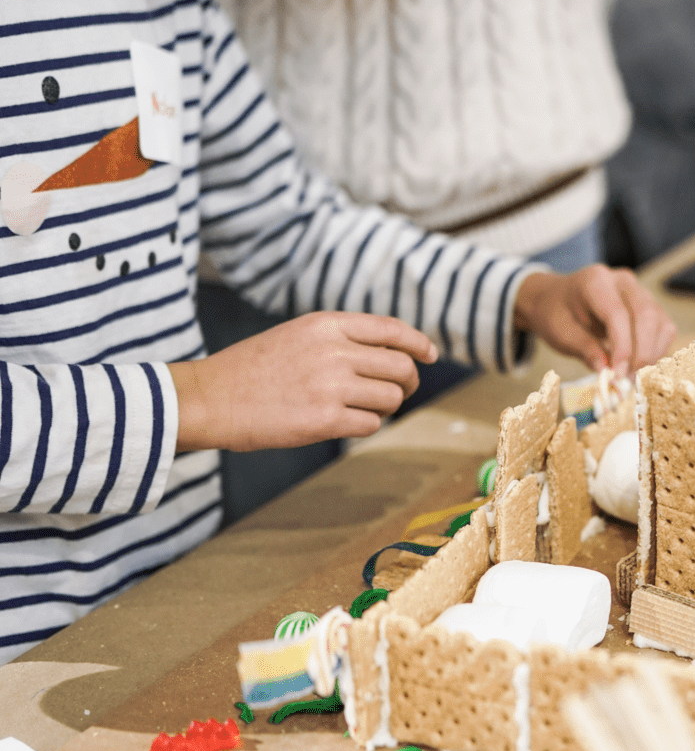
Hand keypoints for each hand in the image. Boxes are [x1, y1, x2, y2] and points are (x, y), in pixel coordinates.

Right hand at [170, 313, 435, 451]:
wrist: (210, 398)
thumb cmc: (250, 370)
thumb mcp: (296, 336)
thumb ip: (338, 339)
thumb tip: (385, 353)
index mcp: (326, 324)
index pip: (391, 330)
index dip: (417, 343)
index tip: (429, 355)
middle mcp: (334, 350)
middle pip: (401, 366)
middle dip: (407, 382)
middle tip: (399, 393)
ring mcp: (331, 385)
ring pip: (391, 397)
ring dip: (385, 407)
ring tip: (362, 409)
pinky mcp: (324, 420)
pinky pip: (371, 424)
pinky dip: (366, 426)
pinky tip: (346, 424)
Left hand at [514, 266, 675, 375]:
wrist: (557, 300)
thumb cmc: (557, 315)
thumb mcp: (560, 333)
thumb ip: (585, 350)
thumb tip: (607, 374)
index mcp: (595, 281)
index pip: (617, 314)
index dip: (622, 347)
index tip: (617, 375)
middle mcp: (622, 281)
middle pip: (646, 314)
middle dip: (641, 352)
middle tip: (627, 380)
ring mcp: (639, 291)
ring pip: (661, 323)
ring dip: (651, 354)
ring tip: (630, 376)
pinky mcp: (650, 305)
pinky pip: (664, 329)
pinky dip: (655, 351)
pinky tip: (637, 365)